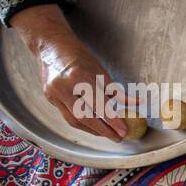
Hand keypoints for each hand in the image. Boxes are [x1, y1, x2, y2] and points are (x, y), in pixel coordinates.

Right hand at [9, 5, 129, 140]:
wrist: (52, 48)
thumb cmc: (80, 58)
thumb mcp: (101, 71)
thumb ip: (116, 91)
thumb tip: (136, 103)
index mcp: (80, 76)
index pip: (99, 104)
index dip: (112, 121)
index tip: (124, 131)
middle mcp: (64, 87)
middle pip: (85, 117)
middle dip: (103, 131)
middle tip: (118, 138)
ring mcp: (54, 94)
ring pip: (74, 121)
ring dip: (93, 130)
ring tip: (108, 134)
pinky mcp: (49, 99)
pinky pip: (67, 116)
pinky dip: (82, 123)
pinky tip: (94, 127)